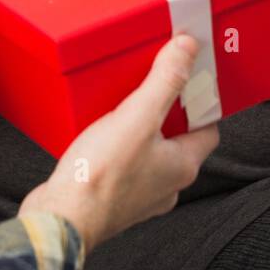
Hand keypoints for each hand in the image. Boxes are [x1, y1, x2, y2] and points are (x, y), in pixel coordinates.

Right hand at [19, 34, 219, 251]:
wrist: (60, 219)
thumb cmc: (99, 177)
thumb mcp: (137, 117)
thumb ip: (165, 81)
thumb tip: (188, 50)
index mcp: (182, 166)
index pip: (208, 129)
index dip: (200, 104)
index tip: (188, 81)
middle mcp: (166, 185)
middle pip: (178, 141)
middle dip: (165, 114)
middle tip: (150, 90)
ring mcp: (139, 196)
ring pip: (149, 155)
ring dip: (139, 133)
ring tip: (120, 110)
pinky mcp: (112, 200)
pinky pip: (123, 168)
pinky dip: (116, 151)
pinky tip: (97, 138)